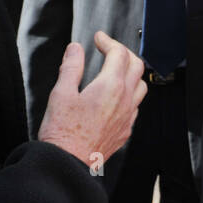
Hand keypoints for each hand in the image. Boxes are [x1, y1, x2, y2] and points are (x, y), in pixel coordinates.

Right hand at [38, 31, 145, 167]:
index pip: (119, 53)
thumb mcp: (60, 93)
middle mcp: (125, 100)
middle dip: (123, 52)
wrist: (68, 164)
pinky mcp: (125, 131)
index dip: (108, 40)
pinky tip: (116, 96)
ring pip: (141, 86)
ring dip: (131, 72)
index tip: (99, 38)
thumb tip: (75, 49)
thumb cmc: (63, 132)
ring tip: (116, 70)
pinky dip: (130, 93)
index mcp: (111, 86)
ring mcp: (128, 117)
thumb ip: (71, 67)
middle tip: (108, 49)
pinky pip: (136, 106)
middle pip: (137, 65)